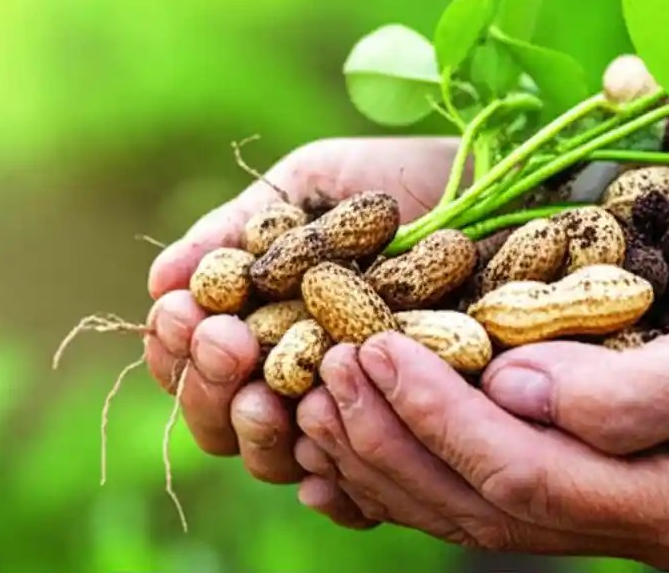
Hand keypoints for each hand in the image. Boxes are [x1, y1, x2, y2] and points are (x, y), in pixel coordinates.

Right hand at [144, 136, 455, 525]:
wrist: (509, 188)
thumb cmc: (406, 181)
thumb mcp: (314, 185)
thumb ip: (238, 229)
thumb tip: (159, 280)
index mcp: (266, 320)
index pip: (194, 358)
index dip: (177, 346)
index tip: (187, 312)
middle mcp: (302, 374)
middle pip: (222, 418)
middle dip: (208, 385)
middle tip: (225, 342)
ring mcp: (357, 408)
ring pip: (277, 456)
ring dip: (254, 430)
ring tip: (267, 391)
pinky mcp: (413, 434)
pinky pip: (360, 488)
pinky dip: (331, 483)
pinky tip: (320, 460)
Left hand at [296, 232, 668, 566]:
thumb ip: (634, 394)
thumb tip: (512, 392)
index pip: (529, 479)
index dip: (439, 419)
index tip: (373, 348)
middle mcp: (642, 521)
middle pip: (485, 504)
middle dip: (393, 440)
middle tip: (322, 370)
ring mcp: (619, 502)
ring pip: (475, 504)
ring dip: (389, 452)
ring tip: (320, 394)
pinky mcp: (601, 466)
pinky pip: (491, 480)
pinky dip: (420, 452)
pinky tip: (367, 420)